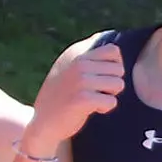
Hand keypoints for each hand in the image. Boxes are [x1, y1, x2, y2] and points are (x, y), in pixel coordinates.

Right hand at [21, 38, 125, 153]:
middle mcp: (78, 62)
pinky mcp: (83, 98)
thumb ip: (86, 54)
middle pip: (119, 69)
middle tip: (95, 92)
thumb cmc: (60, 95)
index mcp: (76, 53)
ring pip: (118, 84)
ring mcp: (81, 79)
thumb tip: (105, 39)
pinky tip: (90, 110)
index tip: (102, 77)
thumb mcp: (67, 66)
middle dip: (112, 83)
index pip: (113, 50)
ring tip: (92, 100)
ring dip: (108, 96)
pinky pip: (111, 101)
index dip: (114, 66)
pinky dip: (104, 108)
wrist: (42, 122)